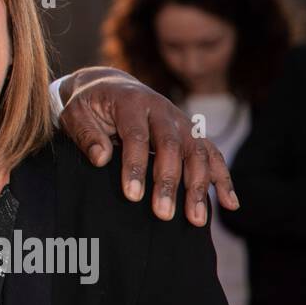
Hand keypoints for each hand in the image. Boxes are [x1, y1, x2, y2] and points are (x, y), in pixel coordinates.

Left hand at [58, 67, 238, 226]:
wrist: (110, 86)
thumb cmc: (89, 105)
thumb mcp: (75, 113)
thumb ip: (85, 133)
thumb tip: (100, 158)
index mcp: (132, 102)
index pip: (137, 136)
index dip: (135, 166)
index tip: (132, 195)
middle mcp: (162, 109)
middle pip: (173, 146)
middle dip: (170, 182)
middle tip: (164, 214)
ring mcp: (181, 121)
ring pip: (197, 152)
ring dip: (199, 186)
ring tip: (195, 219)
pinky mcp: (191, 133)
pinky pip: (213, 154)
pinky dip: (223, 178)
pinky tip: (230, 203)